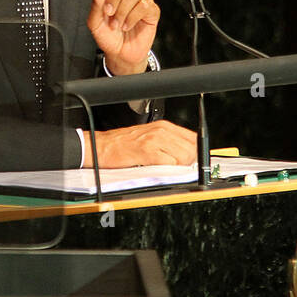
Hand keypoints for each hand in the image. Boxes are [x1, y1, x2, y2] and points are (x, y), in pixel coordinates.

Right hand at [82, 120, 197, 166]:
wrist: (100, 147)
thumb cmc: (121, 145)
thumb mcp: (148, 138)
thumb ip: (167, 144)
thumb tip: (186, 157)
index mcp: (164, 126)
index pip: (194, 139)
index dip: (195, 154)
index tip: (190, 163)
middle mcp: (161, 130)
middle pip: (191, 149)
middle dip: (188, 163)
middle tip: (176, 169)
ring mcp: (154, 140)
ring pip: (183, 156)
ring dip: (178, 167)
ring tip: (165, 170)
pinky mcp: (146, 151)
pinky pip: (168, 163)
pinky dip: (167, 170)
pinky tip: (157, 170)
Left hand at [88, 0, 158, 74]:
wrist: (122, 55)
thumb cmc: (107, 37)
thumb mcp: (95, 24)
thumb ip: (95, 7)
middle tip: (108, 15)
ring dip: (122, 13)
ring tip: (118, 24)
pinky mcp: (152, 9)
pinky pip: (144, 6)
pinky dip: (132, 18)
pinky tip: (128, 25)